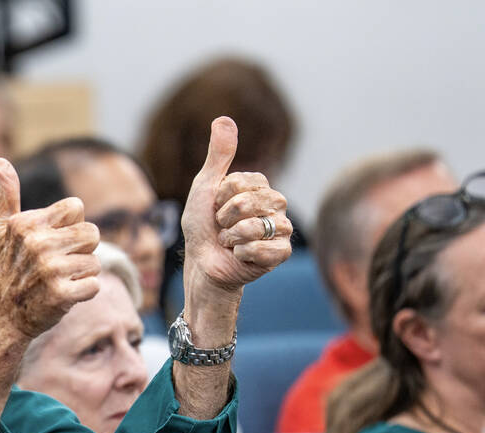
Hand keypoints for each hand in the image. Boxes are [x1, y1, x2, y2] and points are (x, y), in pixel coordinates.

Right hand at [0, 158, 100, 338]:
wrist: (3, 317)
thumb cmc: (7, 269)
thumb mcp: (2, 230)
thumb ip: (7, 195)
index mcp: (27, 223)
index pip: (77, 208)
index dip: (70, 226)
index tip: (52, 242)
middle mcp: (37, 243)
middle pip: (92, 233)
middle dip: (82, 250)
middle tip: (58, 265)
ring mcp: (49, 269)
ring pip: (95, 262)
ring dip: (82, 274)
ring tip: (59, 281)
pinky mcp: (60, 295)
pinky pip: (95, 285)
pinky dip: (85, 293)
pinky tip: (64, 296)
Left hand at [182, 116, 291, 291]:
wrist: (203, 263)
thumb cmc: (203, 226)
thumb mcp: (205, 186)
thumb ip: (218, 155)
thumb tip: (224, 118)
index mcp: (259, 185)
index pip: (241, 183)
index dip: (221, 198)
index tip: (216, 207)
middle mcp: (275, 203)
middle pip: (250, 202)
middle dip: (226, 218)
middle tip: (222, 227)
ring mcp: (281, 228)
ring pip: (258, 226)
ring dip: (233, 237)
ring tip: (230, 242)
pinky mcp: (282, 252)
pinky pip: (267, 249)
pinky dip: (244, 254)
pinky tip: (241, 256)